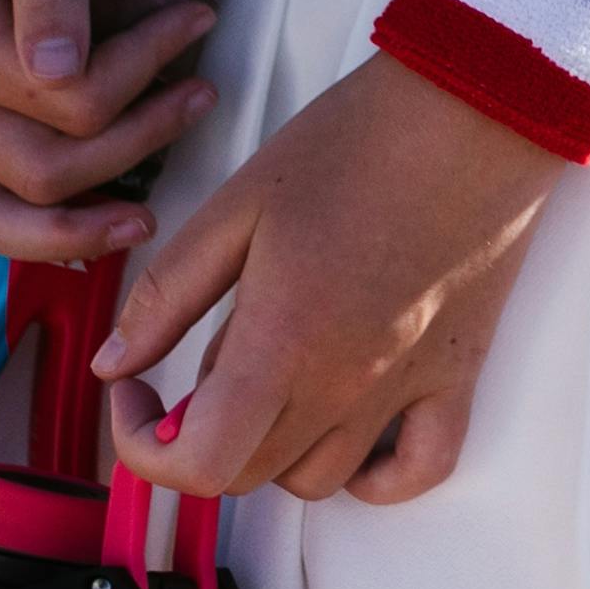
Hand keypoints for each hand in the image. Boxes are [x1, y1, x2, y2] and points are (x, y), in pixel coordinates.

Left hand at [93, 57, 559, 505]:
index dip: (141, 447)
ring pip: (317, 479)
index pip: (197, 464)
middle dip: (194, 437)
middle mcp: (345, 383)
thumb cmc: (363, 141)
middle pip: (246, 474)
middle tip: (188, 375)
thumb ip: (167, 294)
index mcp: (282, 340)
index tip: (136, 393)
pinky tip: (347, 436)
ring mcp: (406, 387)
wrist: (477, 109)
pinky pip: (421, 469)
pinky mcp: (456, 374)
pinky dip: (377, 478)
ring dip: (271, 451)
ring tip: (264, 384)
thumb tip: (112, 362)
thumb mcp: (239, 204)